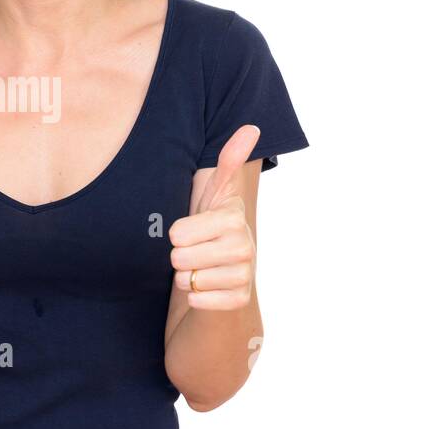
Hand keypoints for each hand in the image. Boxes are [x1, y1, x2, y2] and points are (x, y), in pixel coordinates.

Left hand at [168, 124, 259, 309]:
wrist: (222, 273)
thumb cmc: (210, 229)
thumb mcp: (214, 194)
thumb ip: (228, 161)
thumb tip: (252, 128)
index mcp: (234, 218)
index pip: (177, 233)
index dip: (176, 234)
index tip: (191, 231)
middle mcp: (245, 246)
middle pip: (179, 257)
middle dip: (179, 257)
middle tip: (194, 252)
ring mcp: (244, 276)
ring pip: (187, 280)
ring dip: (186, 277)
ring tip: (200, 268)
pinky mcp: (238, 300)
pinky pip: (197, 300)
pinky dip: (194, 298)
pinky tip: (206, 288)